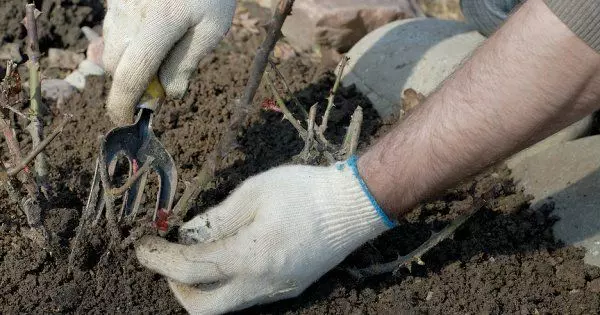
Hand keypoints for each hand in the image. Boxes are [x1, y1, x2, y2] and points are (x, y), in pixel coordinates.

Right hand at [102, 0, 235, 124]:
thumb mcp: (211, 29)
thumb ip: (186, 63)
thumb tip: (166, 94)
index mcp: (160, 23)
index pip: (132, 73)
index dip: (124, 101)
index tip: (124, 119)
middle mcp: (131, 12)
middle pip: (113, 64)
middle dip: (129, 83)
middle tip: (158, 84)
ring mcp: (119, 2)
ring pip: (110, 47)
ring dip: (128, 61)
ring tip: (161, 50)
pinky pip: (112, 29)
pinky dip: (126, 42)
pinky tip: (151, 34)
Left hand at [135, 157, 395, 313]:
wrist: (354, 206)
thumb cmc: (305, 191)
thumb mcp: (254, 192)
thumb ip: (217, 218)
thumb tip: (187, 234)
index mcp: (251, 257)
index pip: (189, 269)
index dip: (158, 259)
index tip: (142, 246)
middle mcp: (262, 285)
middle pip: (203, 309)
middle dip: (177, 286)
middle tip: (172, 257)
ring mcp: (278, 292)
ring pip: (226, 305)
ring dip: (203, 285)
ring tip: (201, 250)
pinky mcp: (289, 288)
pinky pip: (247, 296)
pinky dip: (228, 281)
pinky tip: (232, 252)